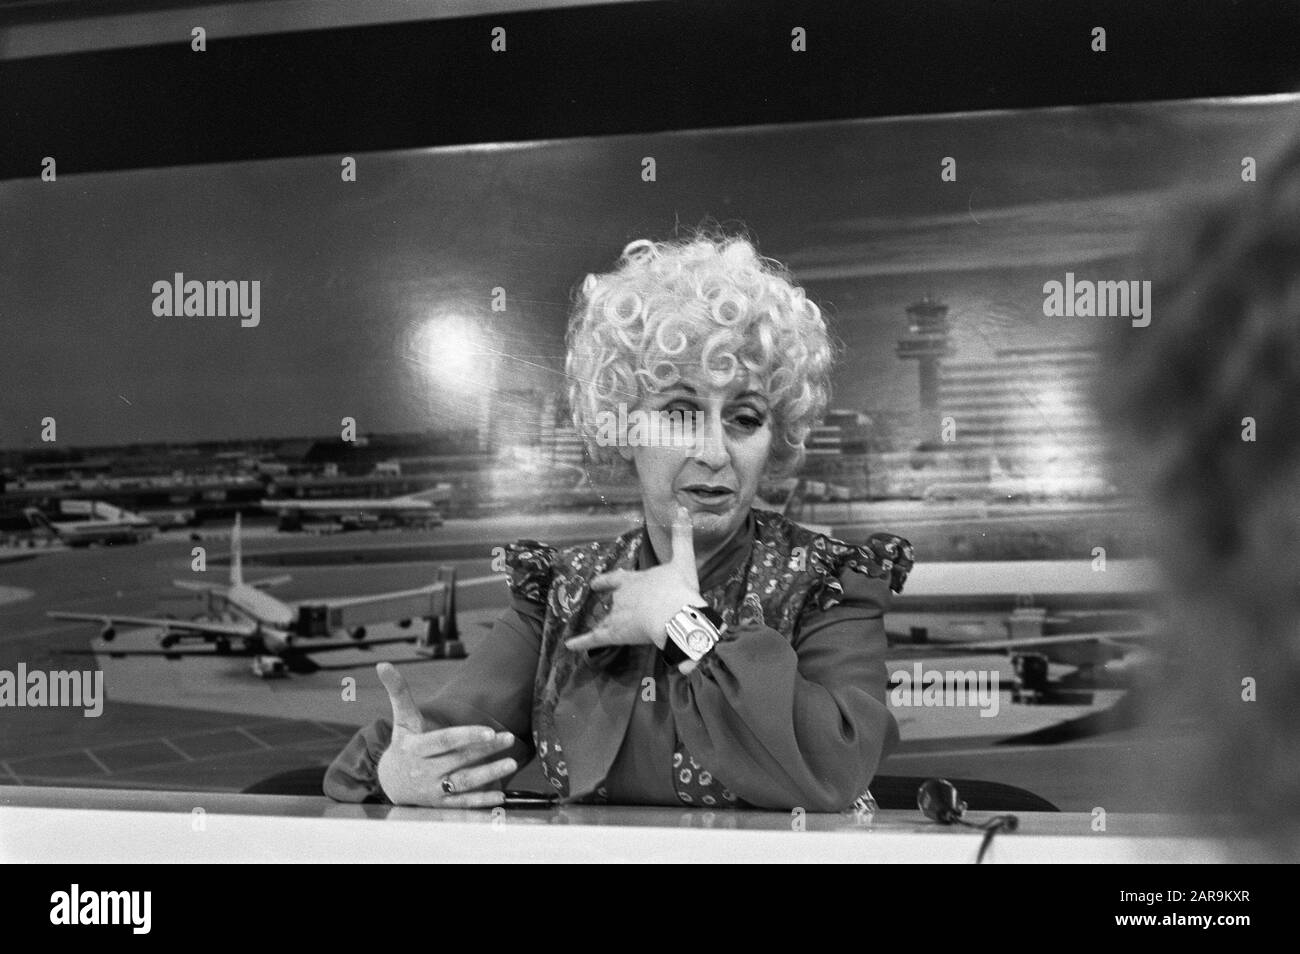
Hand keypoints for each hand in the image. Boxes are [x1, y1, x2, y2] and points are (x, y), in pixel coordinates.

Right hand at [374, 662, 517, 806]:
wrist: (389, 782)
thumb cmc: (403, 744)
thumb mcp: (401, 719)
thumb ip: (398, 692)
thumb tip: (382, 664)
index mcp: (416, 748)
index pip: (445, 741)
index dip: (467, 736)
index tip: (489, 731)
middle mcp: (424, 770)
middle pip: (459, 760)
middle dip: (485, 750)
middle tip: (509, 738)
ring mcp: (433, 790)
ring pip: (464, 783)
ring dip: (489, 775)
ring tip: (511, 764)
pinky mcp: (441, 806)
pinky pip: (463, 805)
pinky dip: (481, 802)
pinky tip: (500, 797)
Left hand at [565, 506, 703, 652]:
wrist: (676, 614)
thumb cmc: (679, 588)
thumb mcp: (683, 559)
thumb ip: (682, 535)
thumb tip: (682, 509)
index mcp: (635, 580)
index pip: (617, 578)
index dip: (607, 581)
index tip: (596, 582)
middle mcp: (622, 596)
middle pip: (613, 599)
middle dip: (608, 600)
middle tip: (596, 597)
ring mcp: (616, 615)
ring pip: (603, 620)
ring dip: (597, 623)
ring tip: (586, 627)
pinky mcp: (614, 634)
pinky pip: (594, 639)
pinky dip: (581, 642)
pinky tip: (568, 646)